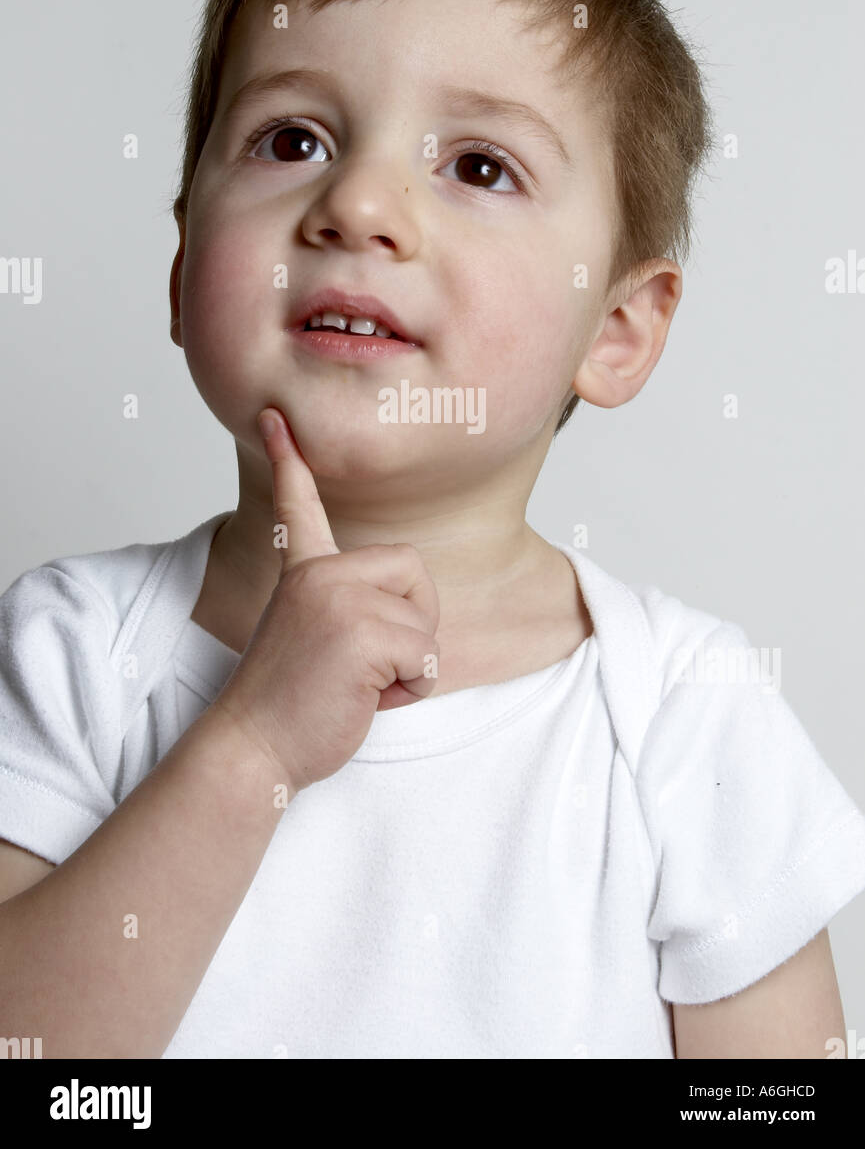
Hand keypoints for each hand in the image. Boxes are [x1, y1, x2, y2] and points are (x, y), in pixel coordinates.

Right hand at [212, 407, 440, 791]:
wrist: (253, 749)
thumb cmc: (289, 705)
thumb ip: (349, 608)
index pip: (300, 506)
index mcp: (304, 571)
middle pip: (416, 573)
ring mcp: (339, 599)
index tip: (274, 417)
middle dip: (415, 624)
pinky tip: (362, 700)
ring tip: (358, 685)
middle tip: (369, 662)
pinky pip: (427, 657)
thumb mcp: (314, 637)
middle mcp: (320, 574)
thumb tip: (400, 605)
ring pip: (426, 625)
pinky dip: (408, 690)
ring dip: (408, 668)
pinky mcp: (360, 633)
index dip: (290, 461)